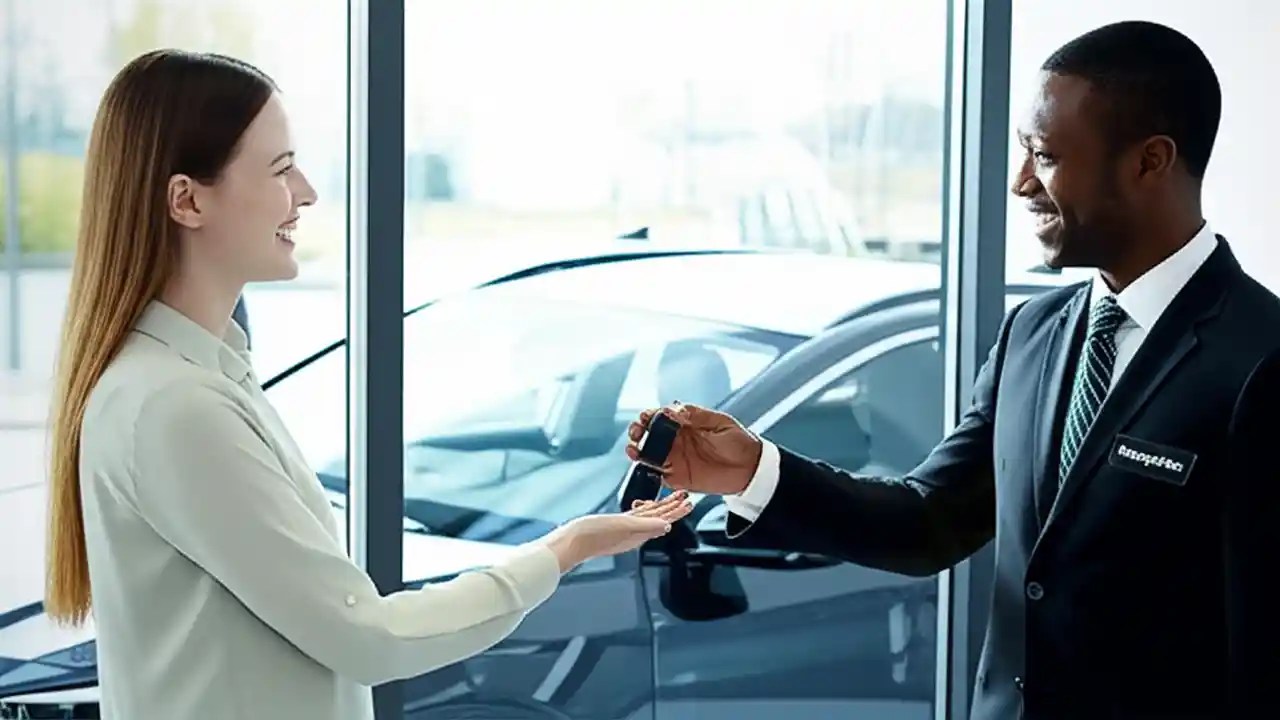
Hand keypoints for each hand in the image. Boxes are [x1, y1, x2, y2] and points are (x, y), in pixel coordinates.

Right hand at [541, 490, 692, 571]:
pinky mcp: (614, 526)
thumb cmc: (594, 535)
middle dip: (672, 507)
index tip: (689, 502)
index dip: (677, 511)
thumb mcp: (624, 526)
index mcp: (639, 534)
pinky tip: (642, 506)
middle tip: (684, 496)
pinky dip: (643, 509)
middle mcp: (635, 533)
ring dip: (660, 507)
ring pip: (648, 516)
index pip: (664, 520)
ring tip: (670, 498)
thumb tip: (667, 526)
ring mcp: (625, 530)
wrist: (572, 541)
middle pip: (659, 518)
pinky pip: (635, 516)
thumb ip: (646, 525)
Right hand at [624, 403, 761, 495]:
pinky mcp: (679, 478)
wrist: (752, 468)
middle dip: (638, 431)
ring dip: (637, 451)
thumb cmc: (739, 441)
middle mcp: (677, 441)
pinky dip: (648, 471)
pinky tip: (644, 466)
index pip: (660, 417)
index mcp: (685, 424)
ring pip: (648, 455)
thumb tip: (671, 410)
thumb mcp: (718, 421)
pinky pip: (658, 476)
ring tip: (633, 449)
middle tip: (636, 431)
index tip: (646, 416)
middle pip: (649, 435)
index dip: (649, 415)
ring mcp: (676, 460)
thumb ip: (695, 415)